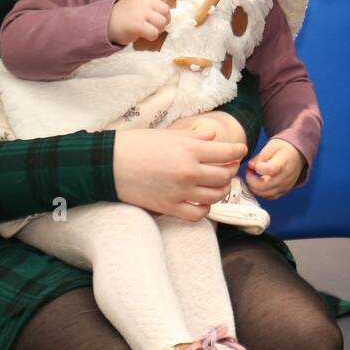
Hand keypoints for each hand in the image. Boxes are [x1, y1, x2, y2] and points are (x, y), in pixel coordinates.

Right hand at [108, 0, 171, 46]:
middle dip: (163, 19)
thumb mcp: (137, 0)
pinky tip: (143, 34)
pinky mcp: (138, 25)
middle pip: (166, 10)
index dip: (162, 5)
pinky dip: (151, 36)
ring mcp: (140, 12)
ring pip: (163, 22)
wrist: (106, 24)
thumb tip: (169, 12)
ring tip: (148, 28)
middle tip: (152, 23)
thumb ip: (152, 1)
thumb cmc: (126, 14)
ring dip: (158, 28)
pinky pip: (155, 33)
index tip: (152, 10)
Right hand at [111, 127, 244, 220]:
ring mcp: (180, 192)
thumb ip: (195, 137)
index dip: (238, 151)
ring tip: (216, 185)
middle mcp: (189, 171)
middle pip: (225, 176)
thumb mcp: (169, 134)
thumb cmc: (137, 144)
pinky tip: (201, 202)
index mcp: (190, 149)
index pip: (228, 153)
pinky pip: (198, 215)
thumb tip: (214, 136)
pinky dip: (204, 209)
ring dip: (220, 191)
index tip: (240, 151)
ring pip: (215, 196)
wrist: (109, 164)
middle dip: (230, 171)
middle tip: (227, 168)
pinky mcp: (168, 207)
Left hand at [244, 138, 304, 199]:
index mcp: (283, 163)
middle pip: (265, 186)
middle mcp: (286, 177)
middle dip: (251, 180)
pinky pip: (271, 197)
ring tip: (252, 178)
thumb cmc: (283, 149)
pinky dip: (261, 192)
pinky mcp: (284, 191)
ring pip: (266, 194)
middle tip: (248, 172)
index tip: (253, 165)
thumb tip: (250, 166)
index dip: (258, 168)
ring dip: (254, 188)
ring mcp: (286, 186)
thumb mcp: (271, 146)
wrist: (297, 155)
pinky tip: (257, 184)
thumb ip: (260, 156)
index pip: (270, 170)